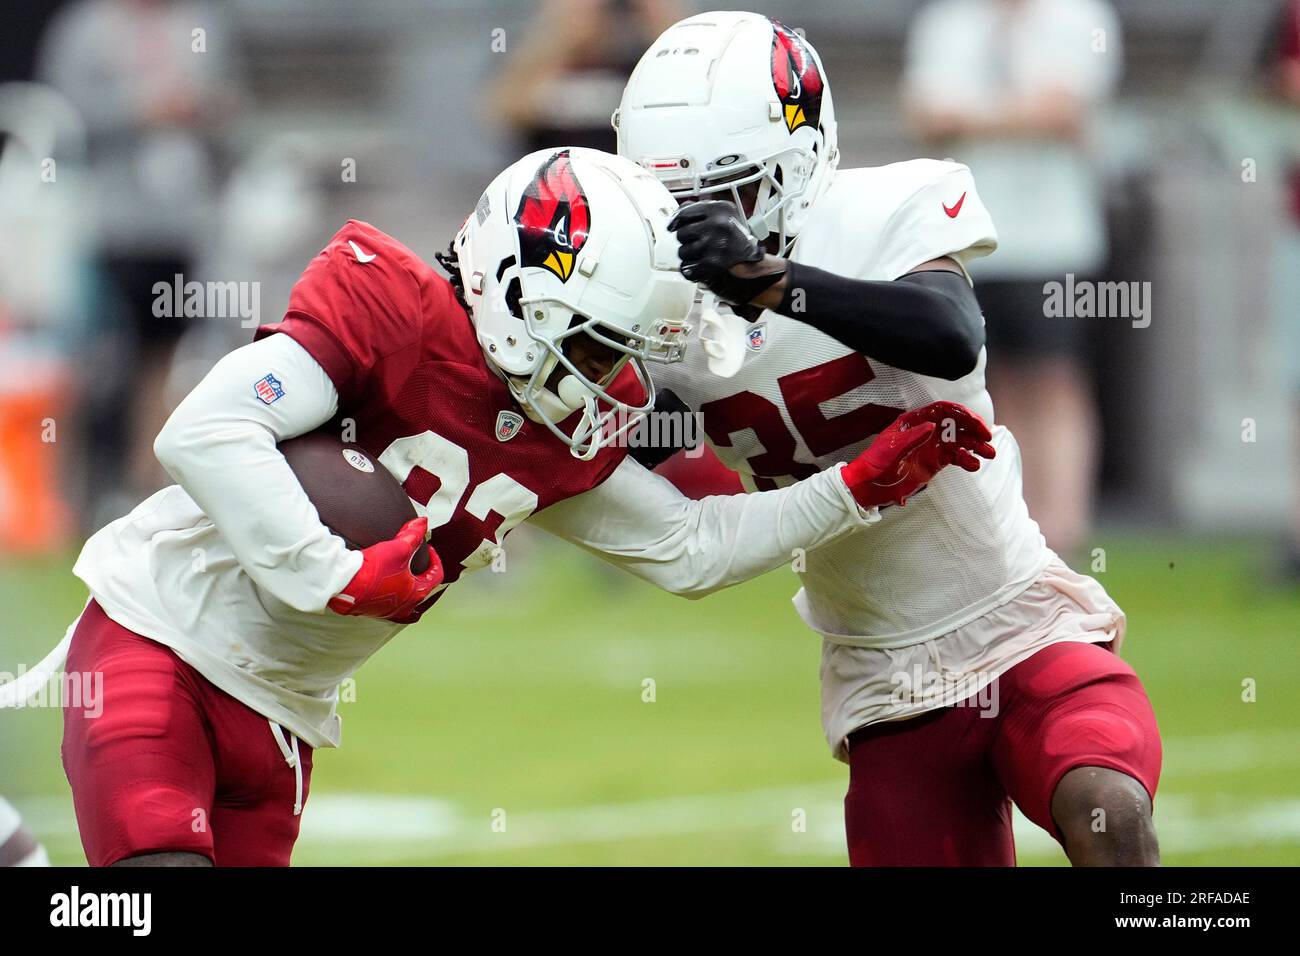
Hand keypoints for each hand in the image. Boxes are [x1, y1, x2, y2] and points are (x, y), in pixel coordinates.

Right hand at [328, 517, 442, 622]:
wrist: (343, 584)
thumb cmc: (372, 571)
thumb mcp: (398, 548)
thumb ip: (413, 534)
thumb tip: (422, 523)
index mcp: (416, 593)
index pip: (435, 576)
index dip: (435, 560)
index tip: (429, 550)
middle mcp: (404, 606)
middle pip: (421, 587)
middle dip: (420, 572)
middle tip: (416, 559)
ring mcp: (388, 610)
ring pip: (404, 595)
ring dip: (404, 582)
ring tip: (399, 568)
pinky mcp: (373, 610)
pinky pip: (387, 600)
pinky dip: (389, 589)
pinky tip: (382, 580)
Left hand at [667, 201, 786, 304]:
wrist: (756, 269)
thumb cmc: (740, 244)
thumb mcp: (727, 217)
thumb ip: (702, 211)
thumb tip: (678, 213)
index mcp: (720, 210)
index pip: (685, 213)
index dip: (676, 222)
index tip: (673, 226)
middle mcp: (717, 225)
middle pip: (681, 233)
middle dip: (687, 241)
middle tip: (701, 245)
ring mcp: (714, 244)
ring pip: (682, 251)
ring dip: (690, 257)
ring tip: (705, 257)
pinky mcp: (711, 264)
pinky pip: (686, 267)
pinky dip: (691, 271)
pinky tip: (702, 268)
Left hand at [840, 402, 995, 508]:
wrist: (870, 485)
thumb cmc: (876, 462)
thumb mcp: (891, 448)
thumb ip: (912, 437)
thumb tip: (932, 426)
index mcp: (914, 421)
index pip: (942, 411)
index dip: (960, 414)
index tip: (976, 422)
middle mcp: (926, 431)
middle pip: (955, 424)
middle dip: (973, 428)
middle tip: (987, 437)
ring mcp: (932, 446)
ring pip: (959, 441)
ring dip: (975, 446)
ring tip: (989, 453)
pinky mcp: (935, 462)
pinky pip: (955, 458)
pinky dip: (966, 460)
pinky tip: (974, 465)